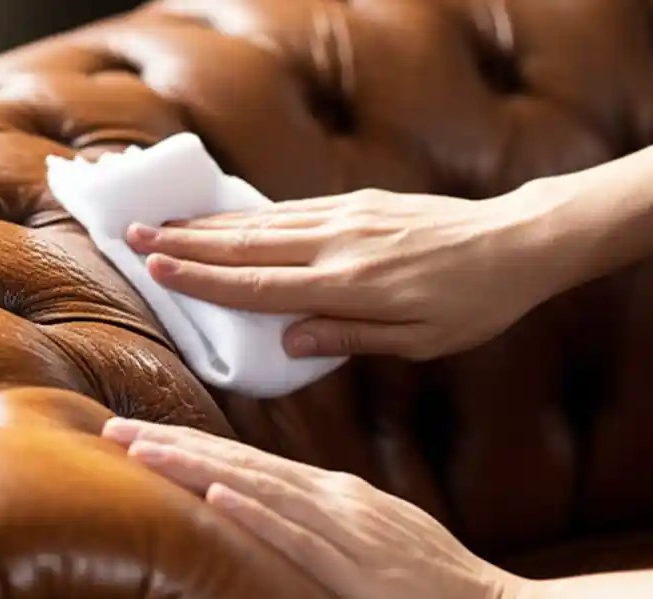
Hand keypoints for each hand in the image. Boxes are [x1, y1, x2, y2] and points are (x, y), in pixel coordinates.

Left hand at [102, 416, 526, 598]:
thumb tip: (273, 534)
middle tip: (113, 428)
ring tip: (140, 449)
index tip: (141, 437)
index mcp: (339, 502)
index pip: (251, 468)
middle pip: (241, 465)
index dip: (193, 449)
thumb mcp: (374, 554)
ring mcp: (349, 532)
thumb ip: (325, 541)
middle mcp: (338, 504)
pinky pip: (300, 538)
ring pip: (257, 488)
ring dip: (195, 466)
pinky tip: (218, 495)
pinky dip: (258, 514)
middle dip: (174, 446)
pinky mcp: (361, 571)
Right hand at [126, 186, 572, 359]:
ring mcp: (348, 216)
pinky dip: (252, 214)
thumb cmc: (474, 304)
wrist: (518, 240)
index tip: (156, 270)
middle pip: (246, 246)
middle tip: (134, 235)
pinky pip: (292, 209)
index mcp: (348, 286)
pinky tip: (230, 218)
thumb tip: (289, 343)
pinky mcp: (361, 201)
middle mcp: (338, 244)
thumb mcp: (418, 341)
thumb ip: (350, 337)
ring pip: (263, 221)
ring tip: (165, 223)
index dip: (203, 280)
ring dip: (209, 224)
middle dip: (185, 242)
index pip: (257, 286)